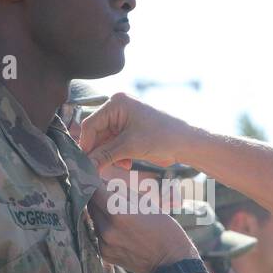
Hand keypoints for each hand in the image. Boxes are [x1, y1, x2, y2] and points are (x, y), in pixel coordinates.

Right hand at [78, 93, 193, 170]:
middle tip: (99, 170)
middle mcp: (118, 108)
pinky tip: (127, 164)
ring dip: (110, 157)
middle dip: (101, 152)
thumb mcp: (130, 147)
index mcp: (117, 103)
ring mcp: (124, 120)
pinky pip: (114, 146)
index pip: (90, 124)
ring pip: (105, 142)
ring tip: (123, 165)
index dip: (86, 145)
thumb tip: (86, 165)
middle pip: (97, 134)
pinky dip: (117, 156)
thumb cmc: (162, 137)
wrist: (186, 143)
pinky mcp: (129, 132)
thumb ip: (105, 155)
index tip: (85, 163)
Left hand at [90, 164, 198, 272]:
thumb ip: (123, 193)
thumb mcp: (147, 204)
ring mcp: (104, 244)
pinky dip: (105, 229)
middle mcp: (107, 230)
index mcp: (118, 214)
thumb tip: (105, 183)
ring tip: (119, 214)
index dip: (95, 181)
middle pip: (91, 205)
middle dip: (98, 197)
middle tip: (108, 193)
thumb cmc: (165, 230)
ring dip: (101, 213)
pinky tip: (120, 230)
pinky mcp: (104, 254)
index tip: (97, 177)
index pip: (95, 190)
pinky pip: (98, 235)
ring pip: (94, 220)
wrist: (172, 262)